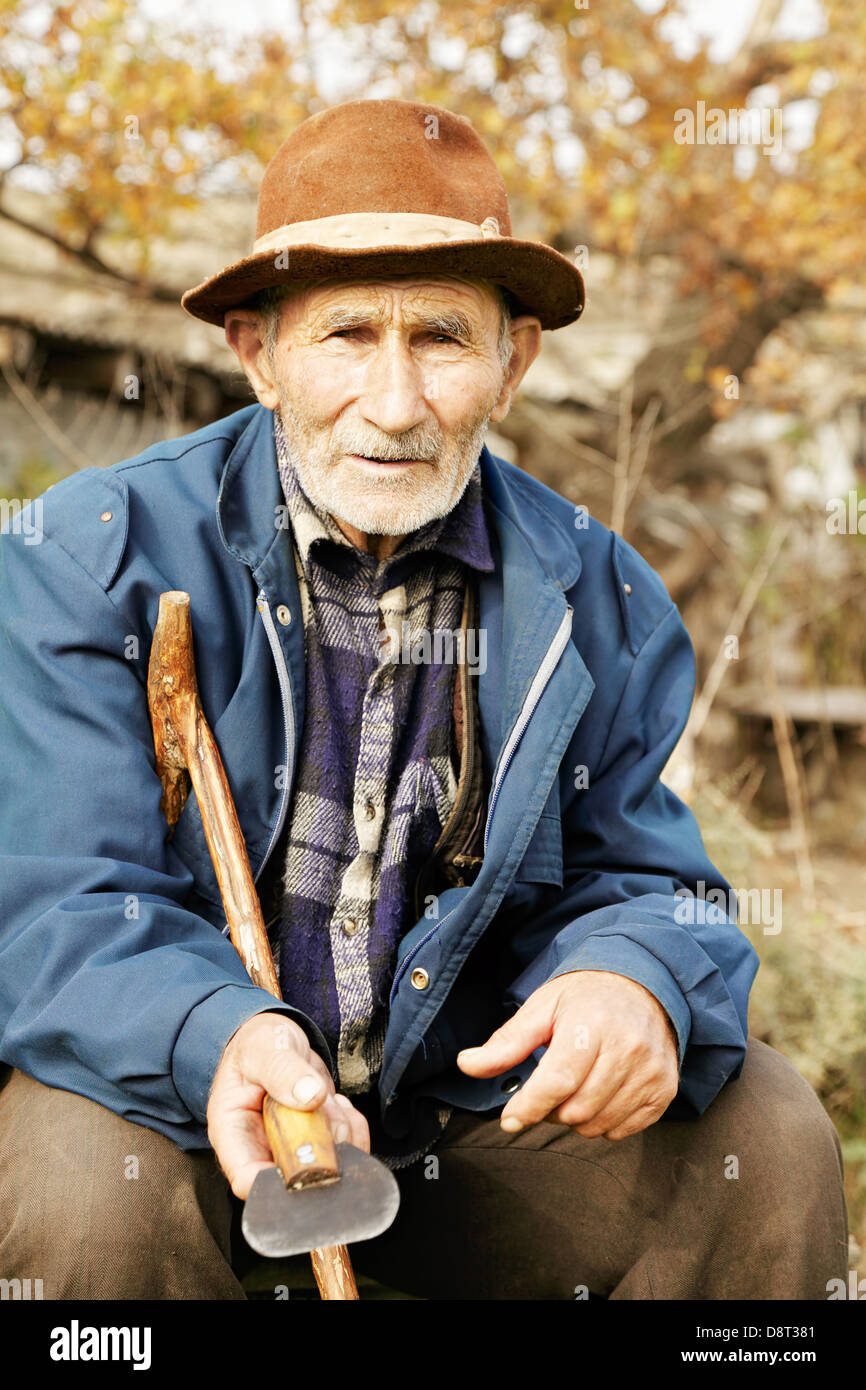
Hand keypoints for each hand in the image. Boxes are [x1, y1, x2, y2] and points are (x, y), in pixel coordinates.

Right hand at [207, 1012, 369, 1198]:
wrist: (276, 1041)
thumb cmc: (258, 1044)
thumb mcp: (265, 1048)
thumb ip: (284, 1070)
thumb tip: (310, 1095)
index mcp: (232, 1132)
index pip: (248, 1178)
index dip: (277, 1181)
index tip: (307, 1156)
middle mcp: (260, 1148)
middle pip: (293, 1177)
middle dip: (321, 1151)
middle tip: (327, 1113)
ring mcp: (291, 1147)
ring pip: (325, 1165)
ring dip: (340, 1134)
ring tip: (329, 1100)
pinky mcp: (315, 1140)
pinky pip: (344, 1149)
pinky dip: (353, 1128)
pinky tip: (339, 1103)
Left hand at [456, 971, 678, 1140]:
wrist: (645, 986)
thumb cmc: (587, 998)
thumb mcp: (542, 1008)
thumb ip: (507, 1042)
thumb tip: (467, 1064)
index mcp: (590, 1024)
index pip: (558, 1081)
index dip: (530, 1106)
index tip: (510, 1120)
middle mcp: (627, 1048)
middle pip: (576, 1109)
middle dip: (551, 1109)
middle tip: (550, 1086)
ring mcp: (650, 1071)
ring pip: (598, 1124)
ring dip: (577, 1117)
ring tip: (576, 1086)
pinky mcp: (664, 1089)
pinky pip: (624, 1129)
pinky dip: (604, 1122)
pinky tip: (600, 1094)